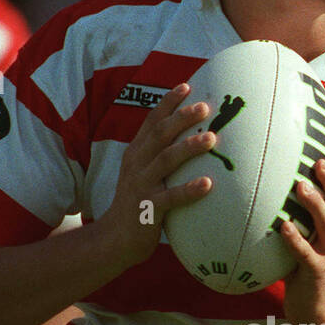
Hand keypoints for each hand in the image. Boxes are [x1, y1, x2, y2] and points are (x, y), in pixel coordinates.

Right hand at [97, 83, 215, 267]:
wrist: (113, 238)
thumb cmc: (136, 203)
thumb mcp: (141, 173)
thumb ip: (158, 155)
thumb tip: (187, 137)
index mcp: (135, 153)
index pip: (151, 122)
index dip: (167, 103)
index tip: (186, 86)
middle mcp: (137, 165)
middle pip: (159, 134)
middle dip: (181, 118)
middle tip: (205, 107)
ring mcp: (141, 186)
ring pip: (165, 161)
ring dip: (189, 147)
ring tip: (211, 139)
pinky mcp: (148, 209)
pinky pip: (171, 197)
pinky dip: (189, 190)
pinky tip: (208, 184)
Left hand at [280, 142, 324, 324]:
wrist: (318, 312)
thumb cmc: (307, 272)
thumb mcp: (310, 241)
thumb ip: (301, 218)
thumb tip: (275, 188)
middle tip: (320, 160)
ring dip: (317, 204)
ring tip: (302, 186)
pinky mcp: (317, 273)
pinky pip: (306, 254)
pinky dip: (295, 239)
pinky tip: (283, 226)